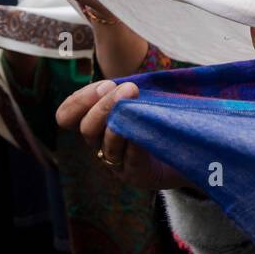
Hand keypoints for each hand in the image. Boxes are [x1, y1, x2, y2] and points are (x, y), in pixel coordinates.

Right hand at [56, 79, 191, 189]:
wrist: (187, 154)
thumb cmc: (161, 121)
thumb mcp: (141, 100)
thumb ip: (128, 89)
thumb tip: (127, 78)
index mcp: (96, 124)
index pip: (66, 116)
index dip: (79, 101)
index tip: (105, 86)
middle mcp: (100, 145)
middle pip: (87, 128)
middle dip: (104, 105)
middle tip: (129, 88)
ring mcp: (118, 163)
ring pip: (107, 144)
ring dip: (121, 120)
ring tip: (138, 102)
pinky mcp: (137, 175)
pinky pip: (131, 157)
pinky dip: (136, 141)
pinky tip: (146, 128)